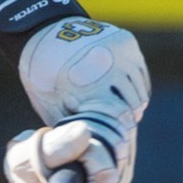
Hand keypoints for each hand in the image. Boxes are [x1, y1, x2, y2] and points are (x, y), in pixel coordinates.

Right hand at [0, 115, 134, 182]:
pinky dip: (109, 143)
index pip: (107, 176)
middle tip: (75, 134)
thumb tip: (85, 133)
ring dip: (105, 140)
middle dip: (101, 142)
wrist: (25, 174)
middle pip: (119, 165)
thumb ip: (58, 146)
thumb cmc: (26, 167)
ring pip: (124, 158)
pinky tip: (87, 142)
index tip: (72, 141)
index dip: (94, 152)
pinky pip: (123, 157)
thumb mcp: (34, 155)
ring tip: (77, 139)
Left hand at [17, 18, 149, 131]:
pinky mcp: (126, 42)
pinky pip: (139, 74)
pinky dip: (134, 86)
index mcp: (91, 88)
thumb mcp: (54, 109)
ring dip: (133, 105)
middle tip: (120, 129)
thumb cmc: (45, 78)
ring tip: (121, 113)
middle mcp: (110, 68)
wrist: (42, 33)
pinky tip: (122, 93)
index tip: (114, 140)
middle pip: (133, 108)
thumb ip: (76, 128)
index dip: (118, 133)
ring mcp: (120, 53)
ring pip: (139, 92)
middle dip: (126, 120)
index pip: (119, 121)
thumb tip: (94, 149)